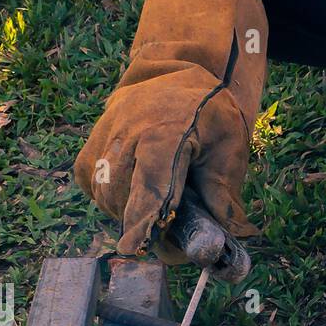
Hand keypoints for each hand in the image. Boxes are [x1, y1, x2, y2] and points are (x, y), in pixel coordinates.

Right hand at [74, 0, 267, 261]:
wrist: (169, 78)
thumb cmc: (205, 115)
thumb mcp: (229, 146)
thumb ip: (225, 193)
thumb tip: (238, 234)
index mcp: (163, 134)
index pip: (150, 184)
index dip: (144, 219)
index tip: (135, 247)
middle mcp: (124, 138)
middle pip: (129, 205)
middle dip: (153, 228)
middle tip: (176, 226)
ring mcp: (100, 148)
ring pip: (112, 206)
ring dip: (136, 216)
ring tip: (159, 197)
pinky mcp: (87, 160)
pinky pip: (100, 198)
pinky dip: (120, 204)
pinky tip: (138, 188)